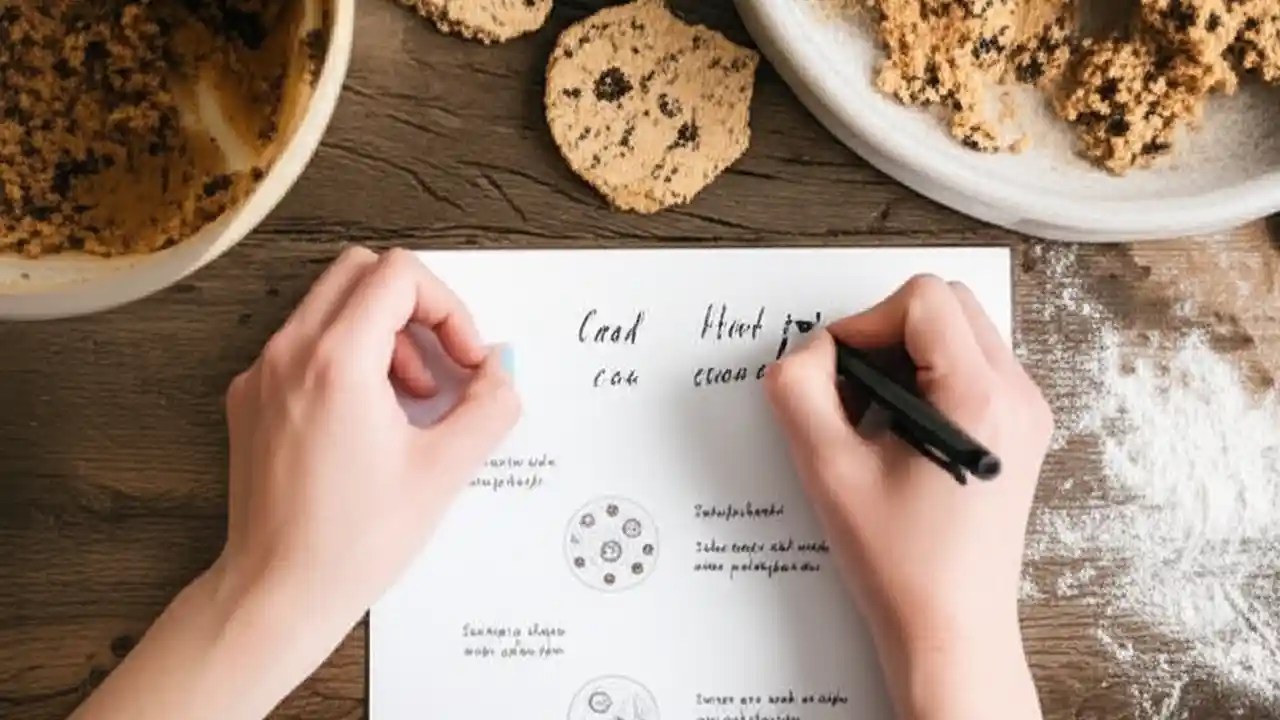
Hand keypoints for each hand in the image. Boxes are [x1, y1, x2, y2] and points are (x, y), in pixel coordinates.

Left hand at [72, 247, 518, 719]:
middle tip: (440, 362)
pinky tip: (370, 419)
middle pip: (359, 271)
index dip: (448, 308)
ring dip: (381, 332)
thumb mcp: (444, 471)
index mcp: (336, 361)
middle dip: (414, 306)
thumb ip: (489, 408)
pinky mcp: (249, 400)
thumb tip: (500, 373)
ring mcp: (261, 375)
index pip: (399, 275)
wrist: (276, 593)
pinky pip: (303, 346)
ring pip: (328, 305)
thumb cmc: (351, 542)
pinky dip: (345, 359)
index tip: (464, 359)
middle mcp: (289, 355)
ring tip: (411, 399)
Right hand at [764, 275, 1050, 718]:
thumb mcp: (828, 470)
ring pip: (959, 330)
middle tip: (852, 392)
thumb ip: (800, 391)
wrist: (950, 629)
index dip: (862, 324)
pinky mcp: (1019, 430)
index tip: (837, 376)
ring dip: (905, 354)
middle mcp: (1017, 396)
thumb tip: (807, 352)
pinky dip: (927, 377)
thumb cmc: (899, 564)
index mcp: (980, 398)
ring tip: (872, 416)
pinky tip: (898, 431)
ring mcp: (1026, 412)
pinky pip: (971, 365)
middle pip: (946, 302)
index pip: (921, 299)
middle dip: (885, 332)